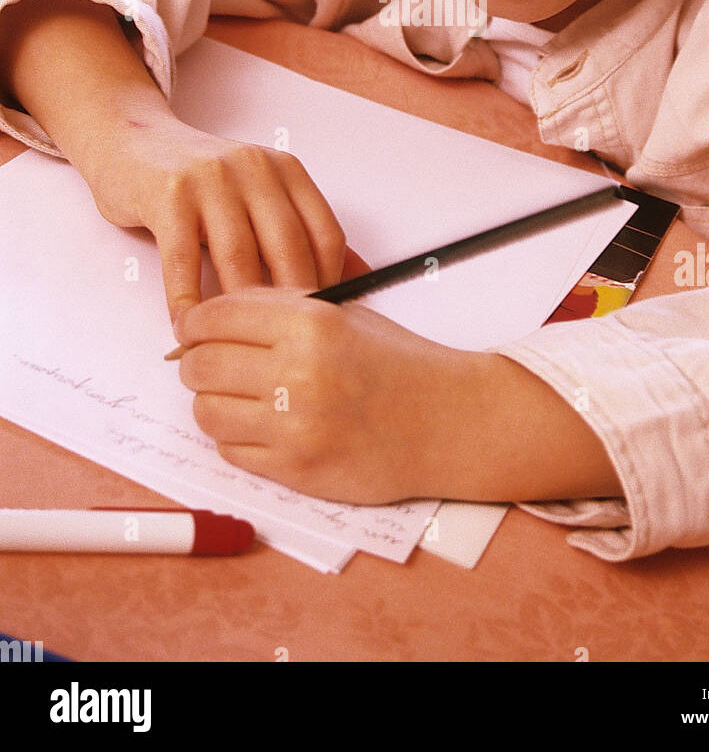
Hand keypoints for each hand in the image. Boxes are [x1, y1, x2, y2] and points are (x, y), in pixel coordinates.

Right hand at [83, 114, 345, 323]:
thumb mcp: (258, 196)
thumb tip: (360, 281)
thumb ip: (302, 234)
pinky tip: (189, 327)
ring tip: (237, 347)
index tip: (322, 324)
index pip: (325, 233)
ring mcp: (212, 178)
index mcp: (285, 171)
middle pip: (288, 248)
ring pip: (238, 257)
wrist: (132, 143)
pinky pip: (183, 260)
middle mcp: (255, 169)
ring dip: (238, 310)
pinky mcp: (170, 194)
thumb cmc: (200, 183)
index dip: (330, 283)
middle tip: (285, 349)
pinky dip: (188, 301)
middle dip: (289, 305)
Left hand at [174, 287, 481, 503]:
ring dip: (211, 403)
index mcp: (310, 323)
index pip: (215, 318)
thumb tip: (211, 316)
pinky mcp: (296, 469)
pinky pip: (231, 452)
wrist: (446, 420)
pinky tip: (261, 425)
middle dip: (194, 363)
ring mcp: (295, 426)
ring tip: (236, 396)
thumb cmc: (397, 362)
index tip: (191, 330)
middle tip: (207, 364)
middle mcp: (298, 372)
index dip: (193, 324)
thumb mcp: (342, 313)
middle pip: (200, 366)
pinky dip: (236, 438)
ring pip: (207, 412)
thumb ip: (278, 309)